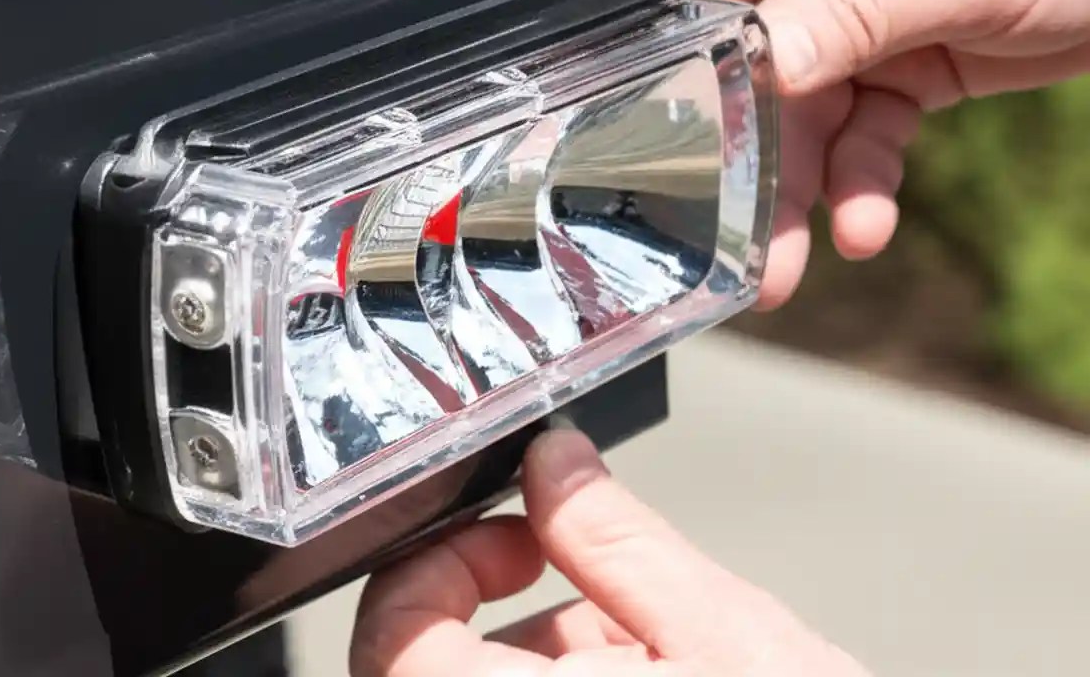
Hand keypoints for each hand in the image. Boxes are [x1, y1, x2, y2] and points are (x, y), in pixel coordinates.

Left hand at [350, 430, 869, 675]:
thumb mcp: (724, 638)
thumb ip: (617, 540)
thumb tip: (552, 460)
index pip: (390, 637)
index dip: (440, 562)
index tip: (520, 535)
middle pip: (434, 670)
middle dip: (522, 614)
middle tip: (607, 593)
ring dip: (557, 664)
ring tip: (663, 657)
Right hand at [670, 0, 1089, 308]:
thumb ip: (857, 12)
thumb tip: (769, 63)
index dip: (687, 50)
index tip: (663, 124)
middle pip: (756, 72)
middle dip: (743, 161)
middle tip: (723, 240)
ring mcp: (861, 29)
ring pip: (806, 120)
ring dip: (798, 198)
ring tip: (782, 275)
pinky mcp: (899, 74)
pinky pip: (864, 137)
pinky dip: (862, 185)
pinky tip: (863, 230)